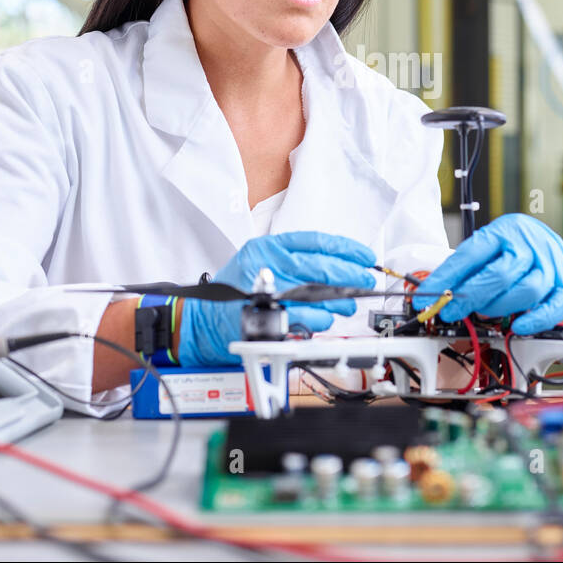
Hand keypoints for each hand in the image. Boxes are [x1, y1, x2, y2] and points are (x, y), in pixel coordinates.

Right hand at [178, 232, 375, 364]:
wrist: (197, 320)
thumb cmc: (232, 293)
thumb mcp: (259, 264)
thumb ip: (293, 264)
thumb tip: (338, 271)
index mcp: (266, 247)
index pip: (314, 242)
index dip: (344, 249)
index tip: (364, 256)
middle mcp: (264, 264)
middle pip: (318, 267)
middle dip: (348, 275)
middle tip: (365, 281)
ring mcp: (261, 290)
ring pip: (313, 292)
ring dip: (338, 300)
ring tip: (349, 303)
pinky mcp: (260, 315)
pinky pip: (300, 316)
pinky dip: (318, 319)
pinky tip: (327, 319)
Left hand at [424, 213, 562, 334]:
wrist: (539, 236)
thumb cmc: (508, 245)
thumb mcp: (483, 247)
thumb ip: (464, 268)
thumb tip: (433, 293)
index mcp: (504, 230)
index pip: (471, 254)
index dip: (447, 278)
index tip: (427, 297)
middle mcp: (531, 243)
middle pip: (501, 274)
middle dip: (471, 298)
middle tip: (453, 310)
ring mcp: (551, 262)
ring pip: (528, 290)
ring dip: (500, 308)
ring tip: (484, 312)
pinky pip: (558, 305)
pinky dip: (538, 320)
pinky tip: (519, 326)